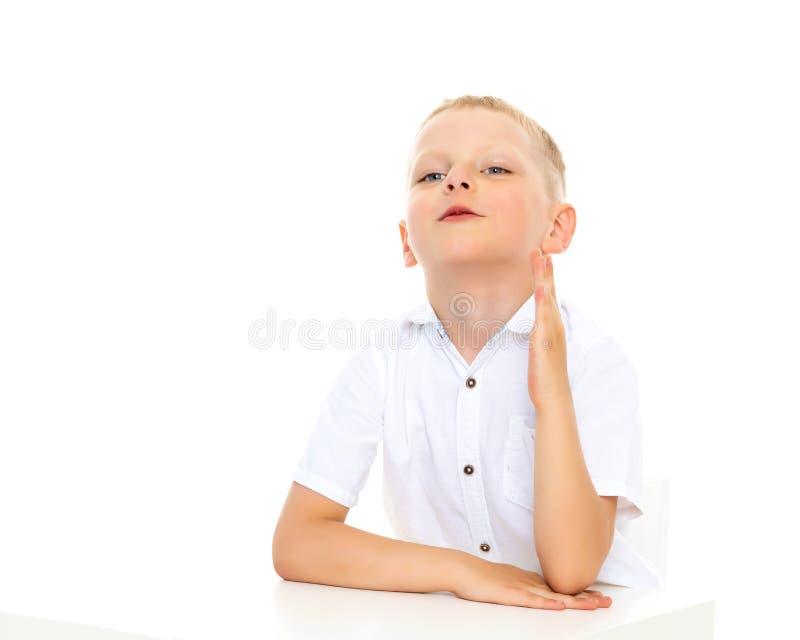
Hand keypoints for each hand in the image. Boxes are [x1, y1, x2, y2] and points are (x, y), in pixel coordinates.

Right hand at [452, 555, 611, 609]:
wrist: (464, 569)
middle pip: (563, 591)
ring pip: (554, 596)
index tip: (598, 596)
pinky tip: (560, 606)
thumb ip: (524, 585)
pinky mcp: (511, 595)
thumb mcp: (508, 580)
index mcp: (530, 579)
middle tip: (607, 601)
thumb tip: (538, 591)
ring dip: (576, 601)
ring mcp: (522, 588)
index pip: (560, 587)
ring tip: (595, 605)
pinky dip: (548, 603)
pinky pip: (533, 600)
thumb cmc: (482, 577)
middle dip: (586, 597)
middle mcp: (531, 582)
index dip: (581, 592)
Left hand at [527, 248, 569, 408]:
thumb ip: (536, 338)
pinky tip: (539, 288)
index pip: (547, 297)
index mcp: (551, 327)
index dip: (543, 278)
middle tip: (539, 249)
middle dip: (545, 271)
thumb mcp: (539, 351)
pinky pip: (543, 317)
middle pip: (549, 292)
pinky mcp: (545, 341)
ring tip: (542, 259)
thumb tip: (531, 330)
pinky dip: (542, 301)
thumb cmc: (544, 376)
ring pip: (548, 299)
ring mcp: (552, 332)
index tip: (539, 259)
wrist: (553, 397)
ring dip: (545, 278)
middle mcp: (554, 326)